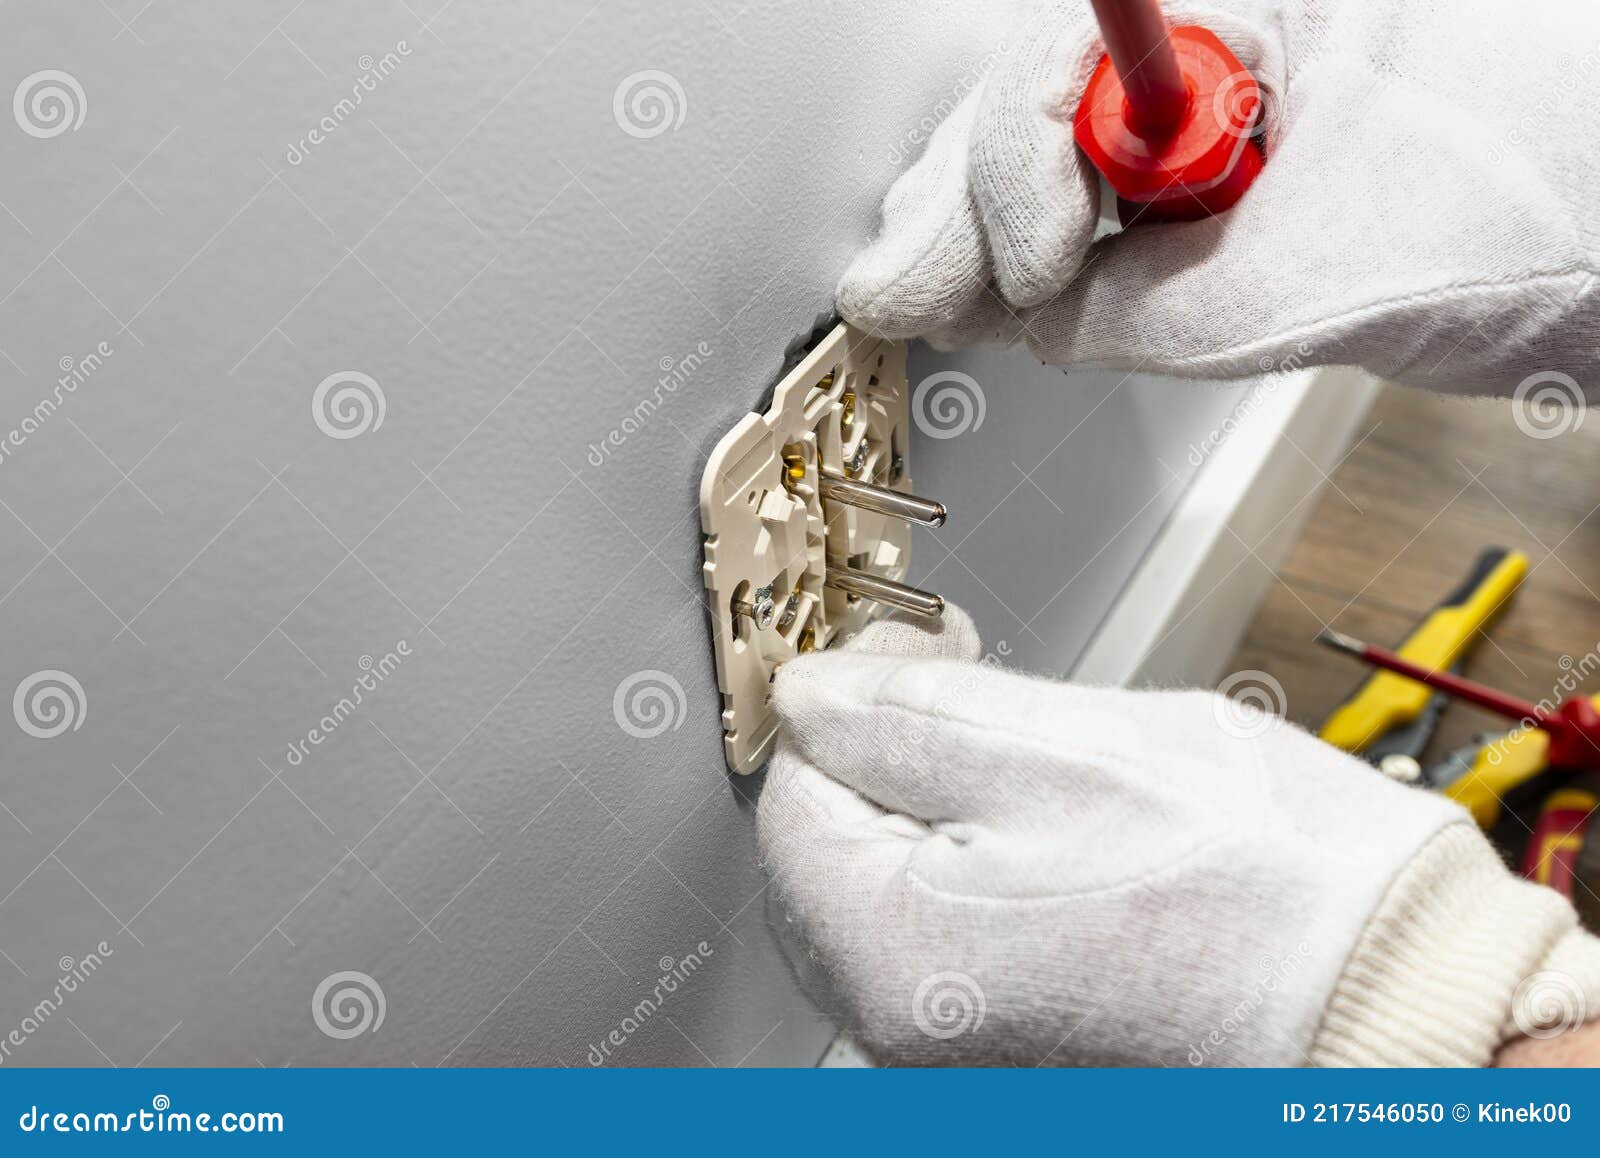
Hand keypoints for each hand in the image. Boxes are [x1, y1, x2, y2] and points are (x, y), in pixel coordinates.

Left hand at [757, 606, 1599, 1065]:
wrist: (1393, 1000)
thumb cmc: (1260, 885)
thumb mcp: (1061, 747)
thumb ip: (906, 714)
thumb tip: (813, 694)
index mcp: (893, 951)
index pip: (794, 795)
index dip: (845, 698)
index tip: (911, 648)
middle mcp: (905, 1023)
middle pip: (829, 850)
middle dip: (886, 751)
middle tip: (968, 689)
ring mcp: (954, 1046)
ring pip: (888, 886)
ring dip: (933, 802)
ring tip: (1032, 761)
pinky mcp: (1009, 1044)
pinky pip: (946, 932)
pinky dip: (973, 862)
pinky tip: (1049, 832)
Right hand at [839, 0, 1598, 394]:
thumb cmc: (1547, 206)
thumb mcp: (1327, 271)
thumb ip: (1164, 303)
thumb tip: (1040, 327)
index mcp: (1254, 11)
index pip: (1072, 65)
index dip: (1017, 171)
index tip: (1016, 276)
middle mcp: (1225, 49)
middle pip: (1035, 107)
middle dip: (963, 205)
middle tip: (896, 292)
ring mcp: (1220, 113)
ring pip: (1054, 158)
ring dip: (983, 235)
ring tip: (923, 297)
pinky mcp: (1223, 183)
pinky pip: (1101, 210)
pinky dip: (1040, 263)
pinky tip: (995, 296)